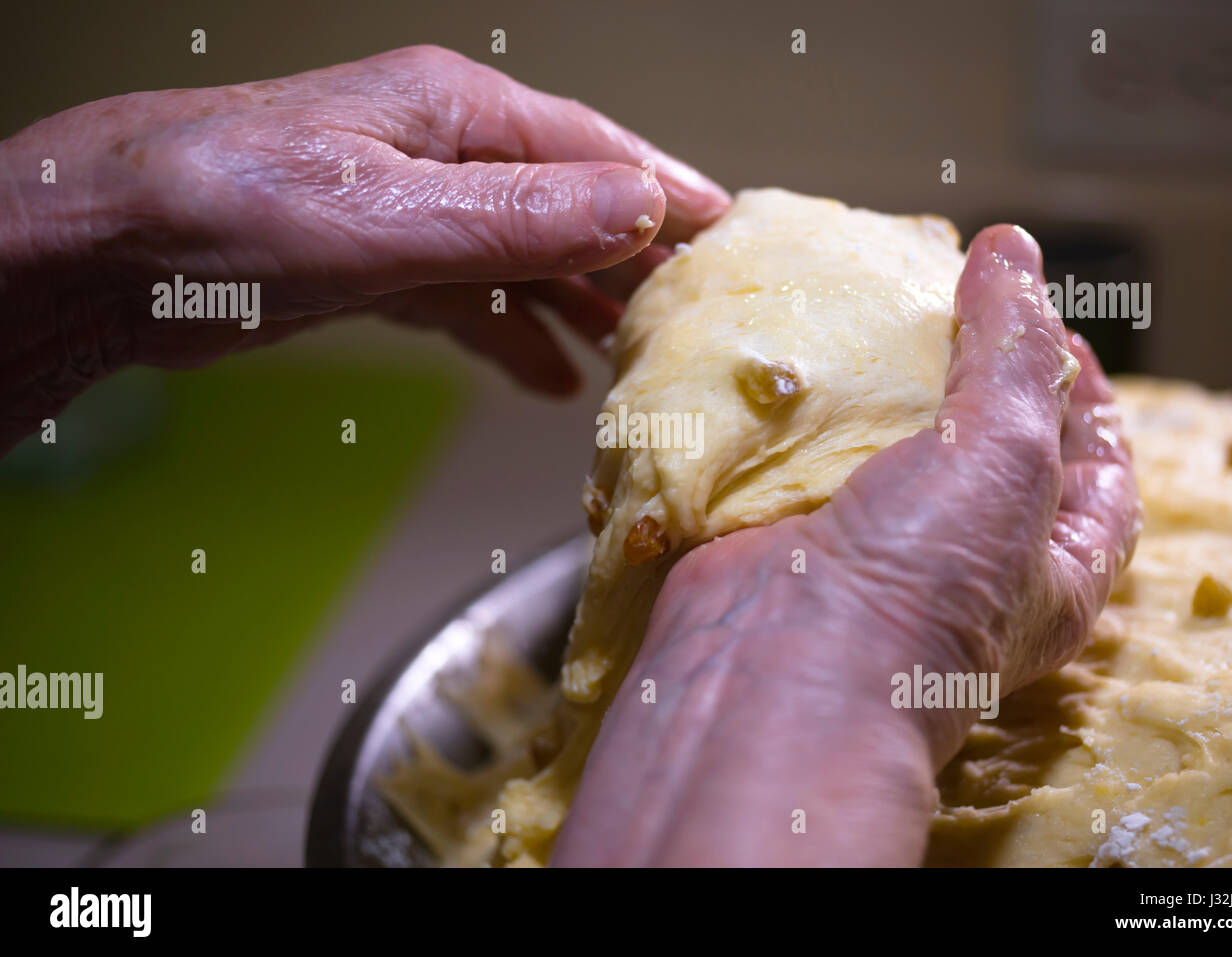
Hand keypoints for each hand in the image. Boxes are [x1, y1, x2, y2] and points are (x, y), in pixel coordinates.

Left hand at [0, 45, 728, 451]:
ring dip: (581, 306)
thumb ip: (518, 219)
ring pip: (526, 259)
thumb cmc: (226, 209)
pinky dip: (514, 335)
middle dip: (635, 262)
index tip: (732, 237)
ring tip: (635, 359)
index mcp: (458, 116)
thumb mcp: (390, 219)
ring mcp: (411, 211)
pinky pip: (473, 300)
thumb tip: (636, 206)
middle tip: (695, 316)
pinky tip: (549, 376)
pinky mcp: (377, 266)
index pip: (597, 152)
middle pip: (571, 207)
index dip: (668, 196)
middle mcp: (443, 154)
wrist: (105, 252)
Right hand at [552, 224, 1141, 865]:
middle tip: (956, 301)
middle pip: (993, 451)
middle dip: (979, 375)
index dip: (1088, 391)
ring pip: (895, 448)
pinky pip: (814, 456)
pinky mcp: (798, 530)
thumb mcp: (1007, 453)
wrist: (777, 667)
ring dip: (890, 384)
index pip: (1098, 466)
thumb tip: (1012, 249)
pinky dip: (814, 405)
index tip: (1052, 320)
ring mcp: (877, 548)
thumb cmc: (923, 580)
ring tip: (881, 310)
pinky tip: (806, 355)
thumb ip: (1013, 347)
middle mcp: (968, 563)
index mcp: (1052, 567)